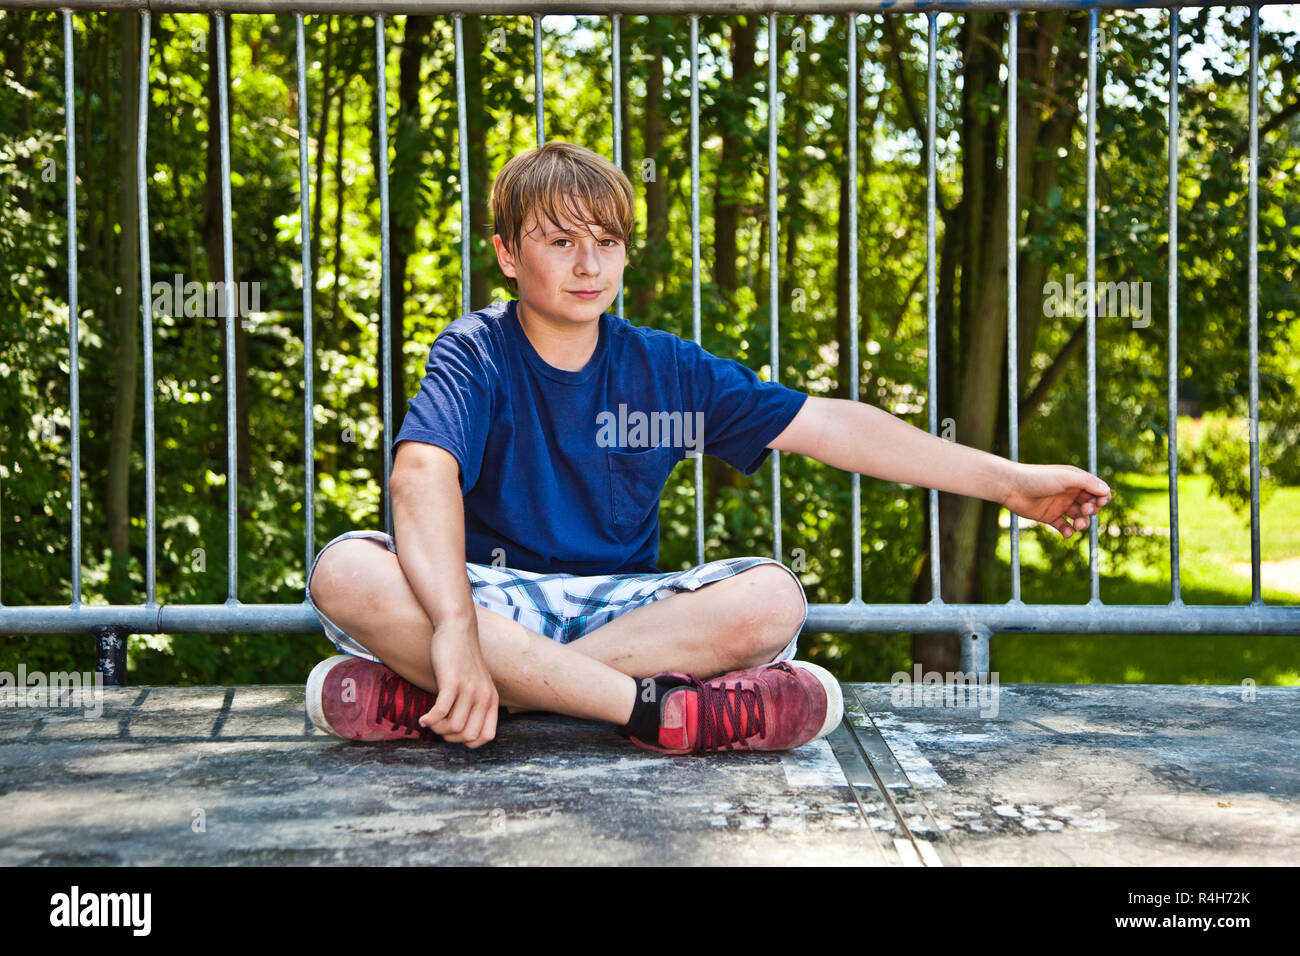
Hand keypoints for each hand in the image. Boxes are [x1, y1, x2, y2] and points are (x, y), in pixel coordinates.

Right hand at [419, 620, 498, 748]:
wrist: (457, 629)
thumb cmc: (462, 659)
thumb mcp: (476, 683)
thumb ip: (474, 704)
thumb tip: (459, 732)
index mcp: (491, 699)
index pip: (486, 736)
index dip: (468, 741)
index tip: (454, 732)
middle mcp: (484, 696)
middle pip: (468, 736)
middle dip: (450, 737)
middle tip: (438, 727)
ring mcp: (469, 689)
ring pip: (454, 727)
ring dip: (437, 729)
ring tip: (430, 720)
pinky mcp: (452, 682)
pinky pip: (440, 712)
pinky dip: (429, 720)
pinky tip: (423, 718)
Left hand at [1001, 463, 1111, 537]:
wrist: (1011, 487)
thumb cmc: (1038, 478)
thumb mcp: (1065, 477)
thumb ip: (1087, 483)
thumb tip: (1107, 491)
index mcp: (1075, 480)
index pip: (1097, 490)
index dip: (1102, 498)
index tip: (1098, 503)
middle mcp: (1069, 492)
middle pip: (1091, 505)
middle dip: (1092, 510)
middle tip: (1085, 511)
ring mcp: (1059, 505)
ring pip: (1079, 518)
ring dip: (1083, 523)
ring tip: (1077, 525)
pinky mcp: (1049, 516)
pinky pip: (1064, 527)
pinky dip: (1068, 531)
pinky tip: (1066, 533)